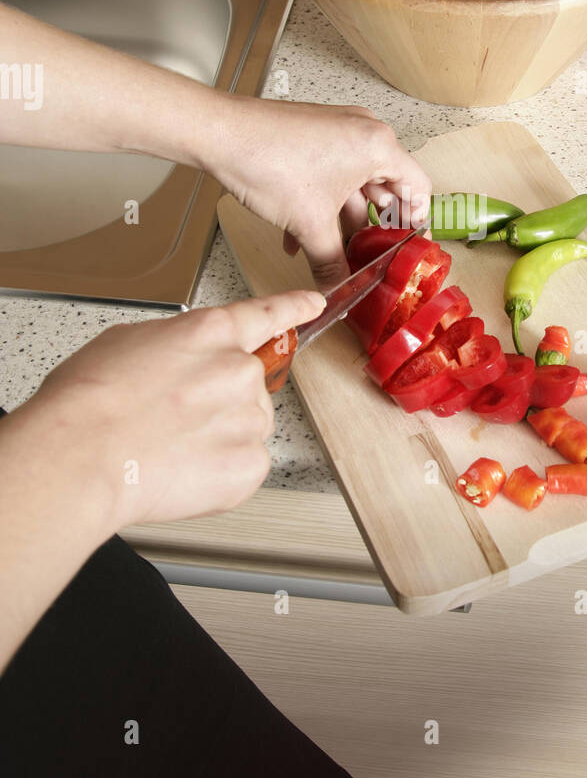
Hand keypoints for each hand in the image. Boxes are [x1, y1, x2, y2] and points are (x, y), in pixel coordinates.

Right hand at [4, 290, 325, 531]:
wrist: (81, 456)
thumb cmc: (88, 404)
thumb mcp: (128, 342)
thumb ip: (176, 345)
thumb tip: (185, 361)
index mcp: (210, 333)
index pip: (266, 315)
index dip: (293, 308)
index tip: (313, 304)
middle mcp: (239, 370)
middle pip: (247, 385)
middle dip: (218, 402)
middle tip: (170, 420)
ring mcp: (249, 417)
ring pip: (246, 428)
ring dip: (218, 438)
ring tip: (168, 447)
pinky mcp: (250, 464)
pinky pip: (246, 467)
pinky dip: (220, 474)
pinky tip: (181, 471)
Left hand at [206, 98, 431, 287]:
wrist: (221, 135)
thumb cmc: (269, 161)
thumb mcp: (310, 223)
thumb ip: (332, 260)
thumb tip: (340, 284)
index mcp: (378, 147)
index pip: (418, 187)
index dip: (415, 220)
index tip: (406, 244)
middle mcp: (364, 132)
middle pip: (386, 186)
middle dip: (372, 225)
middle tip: (368, 253)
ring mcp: (338, 130)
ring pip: (353, 182)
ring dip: (341, 219)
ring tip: (330, 250)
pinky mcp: (315, 134)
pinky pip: (331, 172)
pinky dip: (322, 202)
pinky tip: (299, 234)